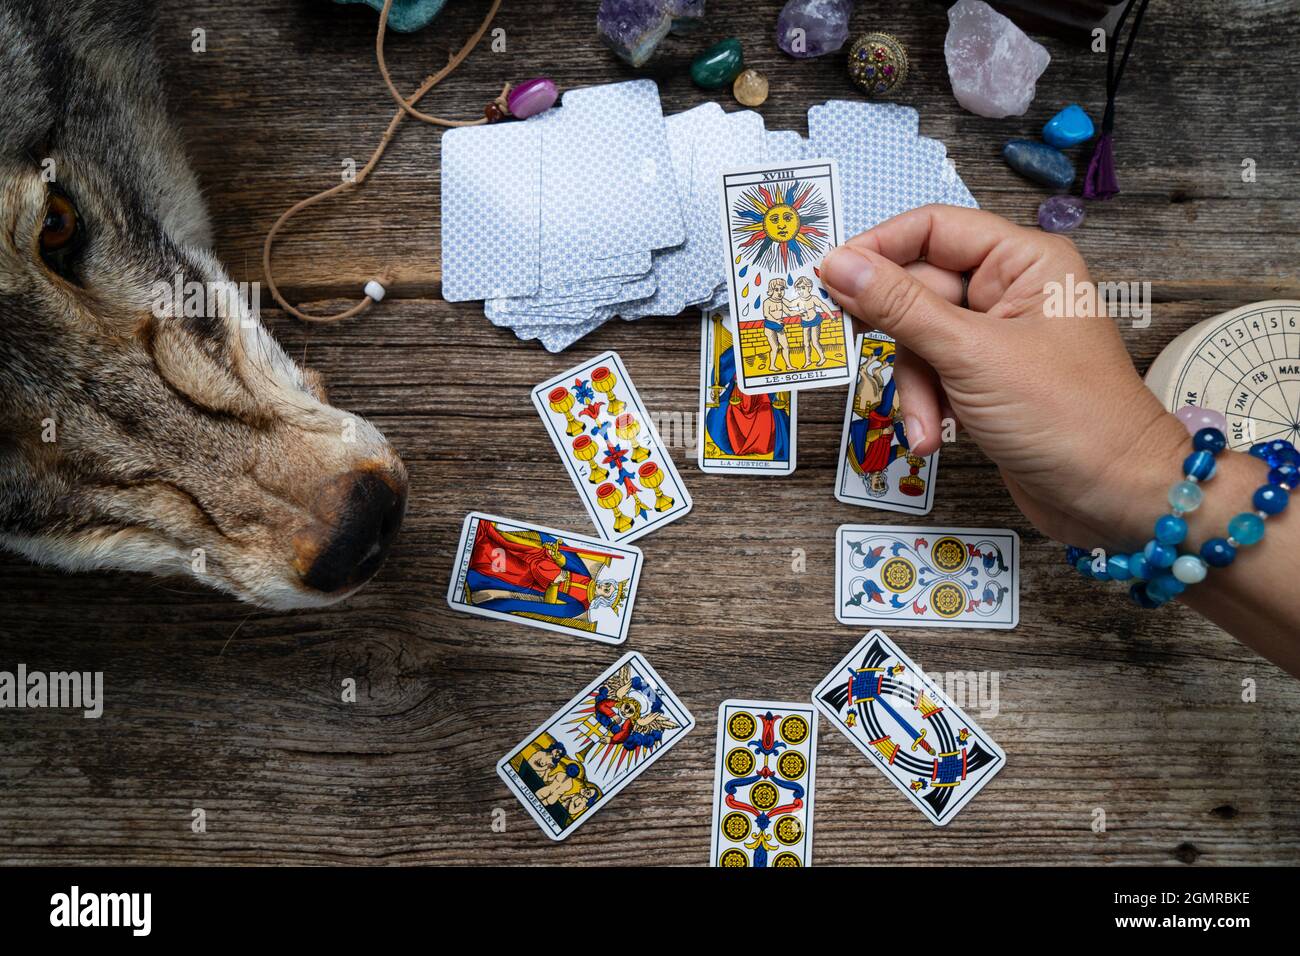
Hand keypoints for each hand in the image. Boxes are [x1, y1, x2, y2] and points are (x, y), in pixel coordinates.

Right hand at [822, 205, 1186, 549]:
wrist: (1113, 496)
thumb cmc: (1067, 417)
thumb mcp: (970, 355)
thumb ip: (900, 307)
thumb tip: (839, 265)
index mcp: (1024, 261)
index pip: (933, 229)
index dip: (878, 249)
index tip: (830, 277)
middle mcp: (1011, 291)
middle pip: (918, 289)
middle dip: (897, 339)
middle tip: (859, 352)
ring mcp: (997, 339)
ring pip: (919, 340)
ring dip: (912, 386)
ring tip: (923, 424)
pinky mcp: (987, 381)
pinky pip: (933, 376)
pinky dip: (925, 406)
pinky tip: (933, 437)